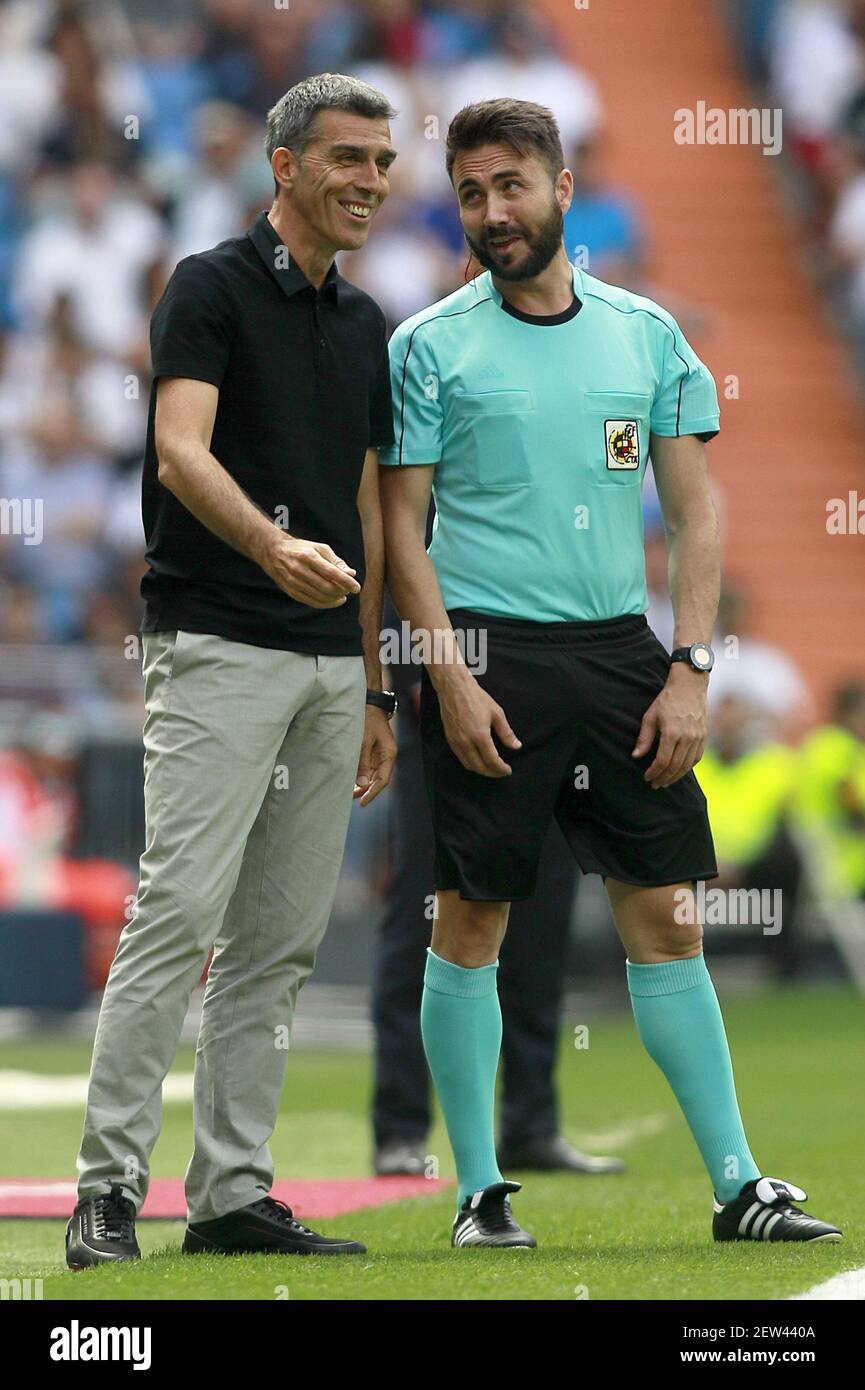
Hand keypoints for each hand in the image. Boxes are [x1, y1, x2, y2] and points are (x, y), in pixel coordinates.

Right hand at [262, 534, 360, 607]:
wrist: (274, 553)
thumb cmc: (302, 549)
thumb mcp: (320, 548)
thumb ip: (336, 561)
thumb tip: (351, 574)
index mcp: (308, 556)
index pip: (331, 572)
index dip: (346, 582)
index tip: (357, 588)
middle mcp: (299, 570)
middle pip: (326, 587)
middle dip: (341, 591)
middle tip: (349, 590)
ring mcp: (293, 582)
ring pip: (320, 597)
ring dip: (335, 599)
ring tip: (343, 595)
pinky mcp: (291, 591)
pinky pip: (311, 602)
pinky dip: (325, 604)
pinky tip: (333, 600)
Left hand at [354, 705, 396, 805]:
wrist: (369, 704)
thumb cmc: (367, 719)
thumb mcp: (363, 740)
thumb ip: (362, 762)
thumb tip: (362, 783)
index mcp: (389, 754)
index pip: (383, 780)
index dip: (373, 793)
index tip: (362, 802)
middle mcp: (386, 757)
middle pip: (379, 780)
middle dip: (367, 790)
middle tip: (352, 798)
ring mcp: (380, 755)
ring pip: (374, 776)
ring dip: (364, 784)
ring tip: (350, 793)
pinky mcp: (373, 752)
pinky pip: (369, 768)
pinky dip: (361, 776)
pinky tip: (352, 781)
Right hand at [435, 668, 520, 777]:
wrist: (454, 688)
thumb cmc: (476, 698)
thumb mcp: (497, 713)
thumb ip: (506, 733)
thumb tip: (516, 746)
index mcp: (480, 736)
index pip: (492, 761)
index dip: (501, 769)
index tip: (508, 770)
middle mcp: (466, 742)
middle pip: (480, 767)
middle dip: (492, 773)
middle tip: (501, 772)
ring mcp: (456, 742)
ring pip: (469, 765)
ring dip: (481, 770)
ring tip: (491, 768)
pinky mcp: (450, 739)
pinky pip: (460, 758)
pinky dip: (470, 763)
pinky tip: (478, 759)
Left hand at [631, 665, 707, 788]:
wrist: (690, 686)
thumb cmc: (667, 699)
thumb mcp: (650, 716)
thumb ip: (644, 738)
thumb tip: (636, 756)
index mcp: (672, 732)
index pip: (663, 761)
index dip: (654, 772)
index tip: (647, 777)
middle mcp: (687, 737)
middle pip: (675, 766)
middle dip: (664, 778)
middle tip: (655, 784)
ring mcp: (698, 737)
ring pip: (687, 765)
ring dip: (676, 776)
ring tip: (665, 782)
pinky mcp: (704, 736)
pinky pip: (697, 758)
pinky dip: (688, 767)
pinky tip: (679, 771)